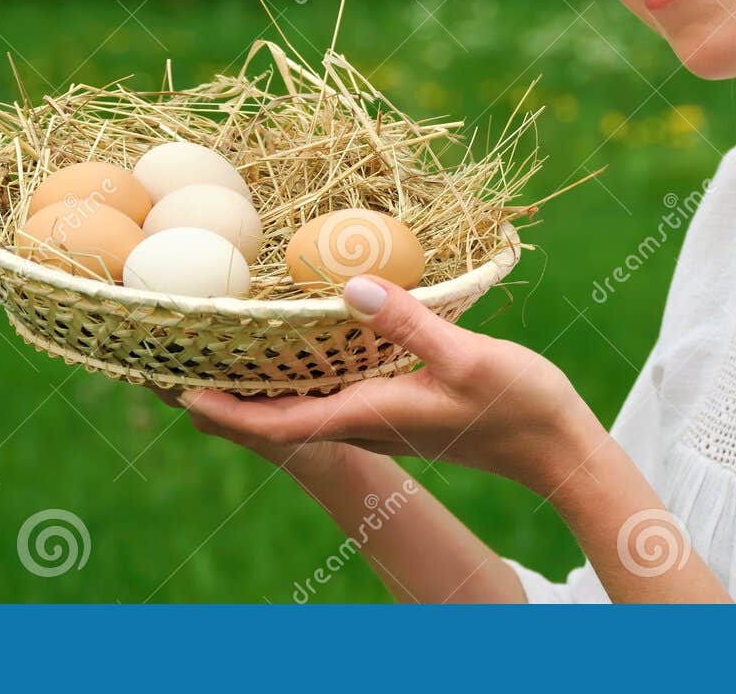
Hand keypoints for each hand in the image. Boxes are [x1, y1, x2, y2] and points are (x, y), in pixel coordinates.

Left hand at [173, 274, 601, 496]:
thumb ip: (410, 323)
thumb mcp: (465, 357)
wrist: (558, 449)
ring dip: (258, 386)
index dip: (224, 411)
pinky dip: (300, 375)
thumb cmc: (517, 407)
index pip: (278, 425)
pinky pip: (331, 395)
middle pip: (277, 417)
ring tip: (222, 351)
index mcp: (369, 415)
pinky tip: (300, 346)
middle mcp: (366, 422)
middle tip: (177, 364)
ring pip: (301, 406)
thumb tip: (348, 285)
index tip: (177, 392)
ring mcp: (382, 417)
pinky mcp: (400, 406)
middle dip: (225, 397)